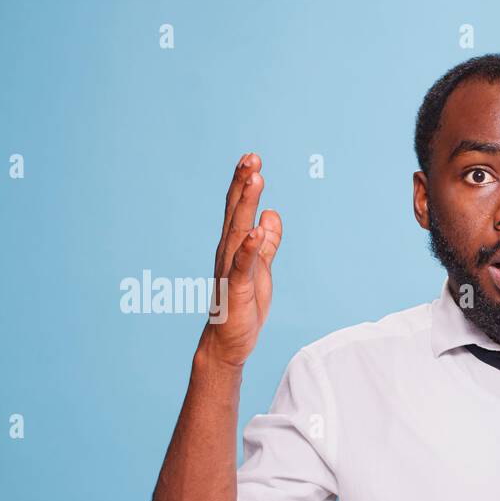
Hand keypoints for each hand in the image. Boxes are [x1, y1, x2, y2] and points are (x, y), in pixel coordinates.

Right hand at [197, 152, 282, 367]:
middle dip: (243, 184)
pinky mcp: (236, 289)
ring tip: (255, 179)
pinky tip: (256, 229)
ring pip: (238, 231)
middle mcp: (228, 252)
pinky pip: (243, 265)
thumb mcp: (262, 268)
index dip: (244, 184)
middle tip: (251, 157)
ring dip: (246, 204)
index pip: (238, 209)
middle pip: (235, 212)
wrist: (228, 342)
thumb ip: (267, 243)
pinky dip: (249, 247)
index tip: (252, 159)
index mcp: (234, 246)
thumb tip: (271, 215)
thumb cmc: (243, 305)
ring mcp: (230, 269)